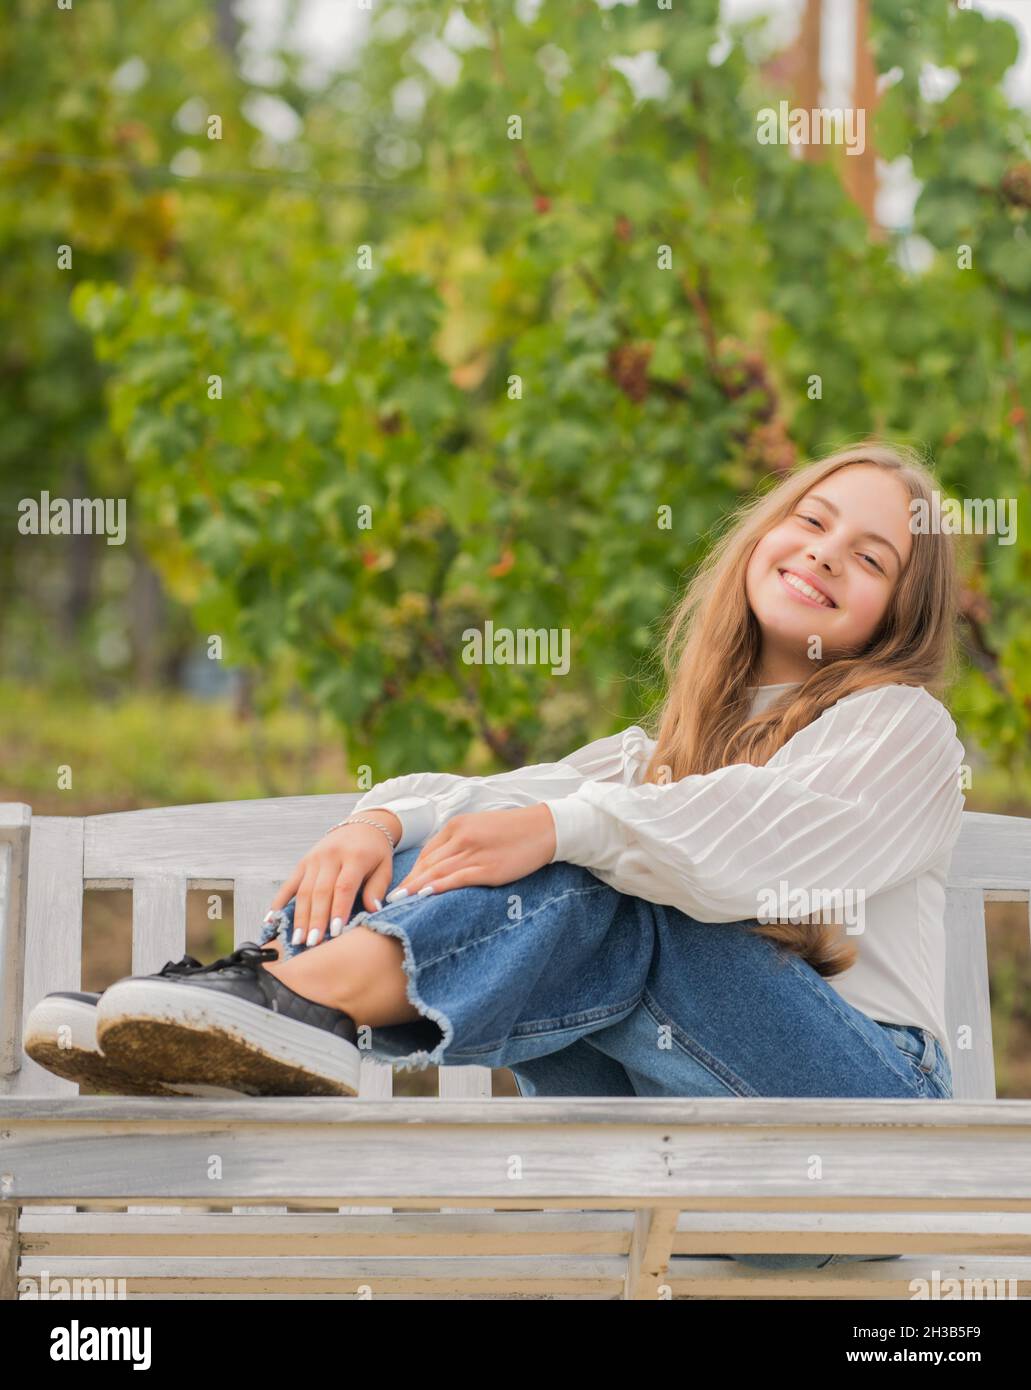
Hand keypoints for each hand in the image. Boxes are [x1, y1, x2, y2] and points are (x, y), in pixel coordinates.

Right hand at [268, 813, 398, 945]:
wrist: (362, 825)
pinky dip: (279, 902)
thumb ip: (378, 888)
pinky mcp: (303, 862)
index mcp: (354, 857)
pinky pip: (289, 884)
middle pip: (320, 891)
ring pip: (303, 890)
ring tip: (297, 939)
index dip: (338, 910)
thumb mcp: (385, 866)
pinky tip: (272, 920)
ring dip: (299, 917)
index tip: (336, 932)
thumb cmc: (376, 852)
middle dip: (316, 919)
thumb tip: (372, 911)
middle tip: (312, 943)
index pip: (344, 887)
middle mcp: (330, 856)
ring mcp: (314, 859)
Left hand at [385, 804, 556, 901]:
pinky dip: (439, 887)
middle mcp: (461, 837)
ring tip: (399, 904)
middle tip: (389, 902)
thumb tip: (439, 864)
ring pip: (437, 872)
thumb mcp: (479, 827)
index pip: (426, 853)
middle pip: (427, 864)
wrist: (545, 828)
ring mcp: (474, 852)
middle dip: (408, 884)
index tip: (399, 889)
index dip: (411, 873)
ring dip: (416, 889)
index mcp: (456, 826)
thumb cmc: (513, 831)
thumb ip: (458, 842)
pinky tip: (425, 895)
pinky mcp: (488, 868)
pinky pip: (457, 878)